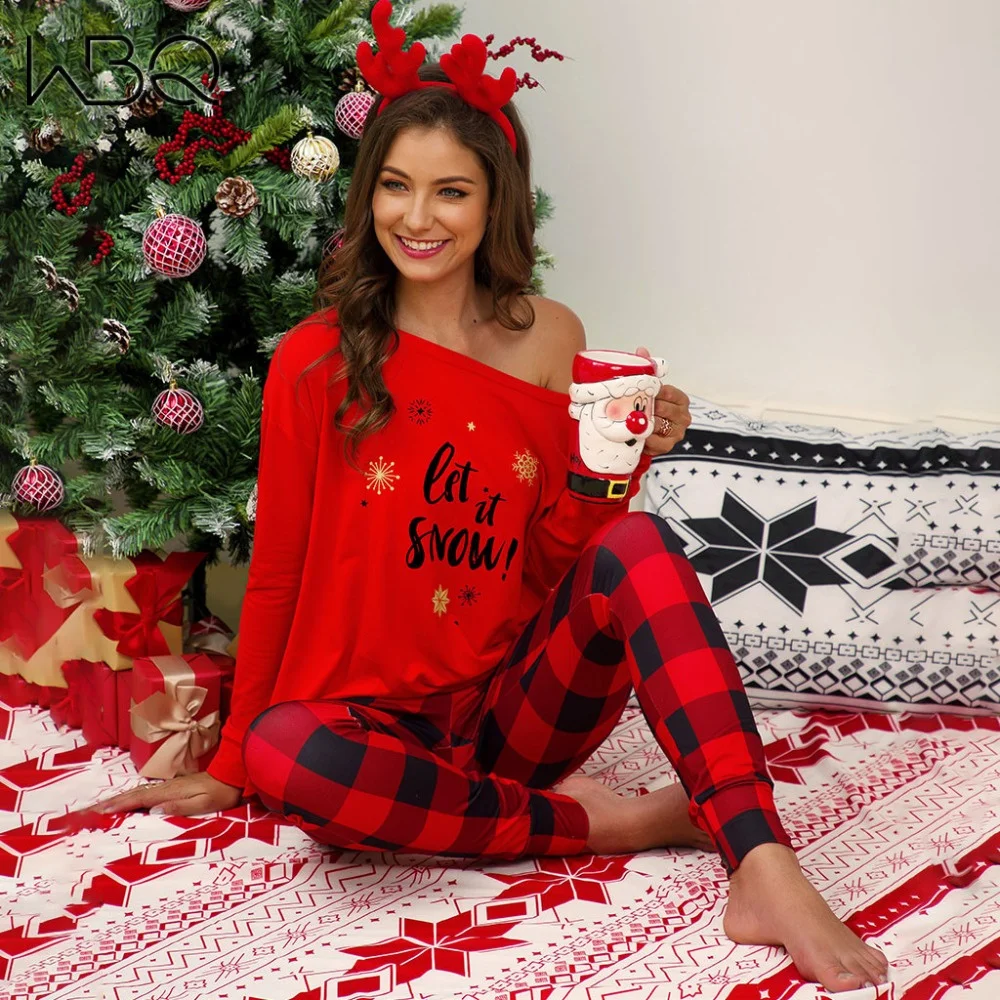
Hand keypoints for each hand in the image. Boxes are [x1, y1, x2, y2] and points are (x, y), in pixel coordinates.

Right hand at [88, 772, 241, 817]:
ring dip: (116, 801)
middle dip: (109, 803)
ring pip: (136, 794)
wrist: (232, 777)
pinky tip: (124, 804)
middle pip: (132, 795)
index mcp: (170, 792)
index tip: (99, 811)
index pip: (139, 799)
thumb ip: (179, 806)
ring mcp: (168, 788)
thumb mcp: (204, 803)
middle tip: (86, 811)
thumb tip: (154, 810)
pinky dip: (130, 799)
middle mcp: (165, 788)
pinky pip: (145, 796)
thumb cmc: (220, 794)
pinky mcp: (172, 790)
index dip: (119, 805)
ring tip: (96, 808)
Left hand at [636, 345, 690, 455]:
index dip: (652, 391)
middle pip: (664, 409)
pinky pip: (655, 441)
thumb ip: (647, 369)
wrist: (643, 435)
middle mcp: (683, 416)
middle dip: (646, 407)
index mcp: (680, 399)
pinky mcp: (667, 446)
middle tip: (628, 405)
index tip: (638, 391)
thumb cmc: (648, 409)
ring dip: (642, 422)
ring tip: (628, 418)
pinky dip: (644, 437)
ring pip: (658, 424)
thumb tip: (642, 350)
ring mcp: (677, 432)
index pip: (667, 392)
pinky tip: (634, 433)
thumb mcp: (648, 389)